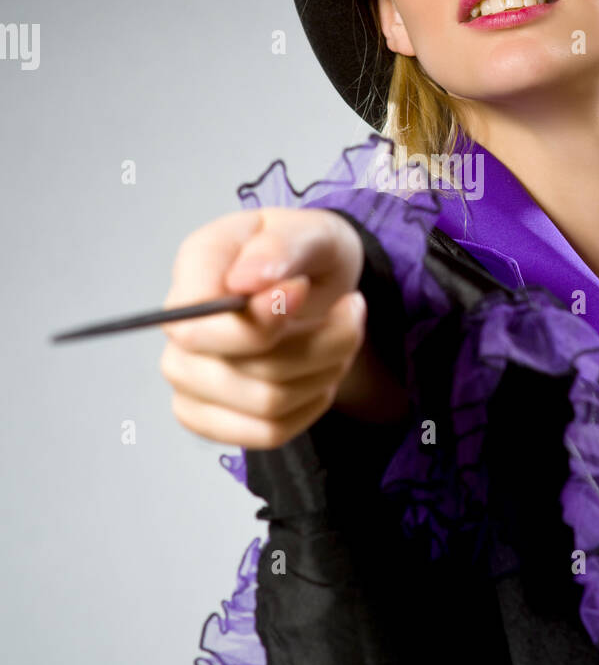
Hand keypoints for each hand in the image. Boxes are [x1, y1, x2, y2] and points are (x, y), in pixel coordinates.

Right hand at [159, 206, 367, 448]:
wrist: (317, 286)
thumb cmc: (307, 256)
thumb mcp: (311, 231)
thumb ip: (280, 247)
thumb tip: (245, 281)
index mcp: (194, 268)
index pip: (197, 325)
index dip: (257, 321)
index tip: (302, 290)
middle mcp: (181, 328)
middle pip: (244, 370)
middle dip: (318, 344)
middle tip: (351, 310)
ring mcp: (189, 378)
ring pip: (267, 404)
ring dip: (326, 371)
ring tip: (343, 336)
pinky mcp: (210, 416)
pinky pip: (268, 433)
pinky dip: (312, 404)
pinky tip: (323, 371)